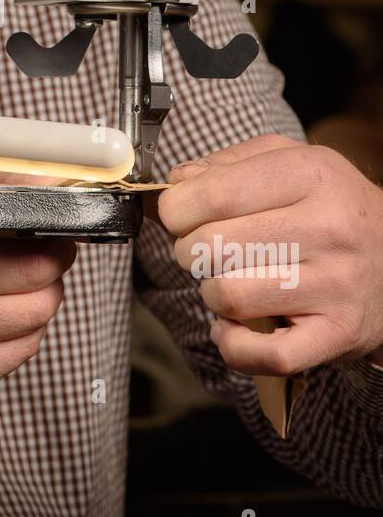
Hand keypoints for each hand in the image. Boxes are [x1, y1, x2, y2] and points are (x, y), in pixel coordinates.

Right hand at [0, 171, 74, 401]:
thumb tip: (50, 185)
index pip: (25, 253)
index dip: (50, 239)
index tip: (54, 232)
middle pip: (40, 290)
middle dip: (50, 268)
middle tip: (42, 256)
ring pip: (37, 322)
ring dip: (39, 299)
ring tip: (14, 285)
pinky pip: (23, 352)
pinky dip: (22, 331)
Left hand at [157, 135, 382, 376]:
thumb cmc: (329, 208)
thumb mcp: (289, 163)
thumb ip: (227, 164)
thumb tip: (176, 185)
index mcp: (313, 174)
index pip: (214, 193)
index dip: (176, 208)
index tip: (177, 214)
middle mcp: (330, 227)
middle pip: (212, 245)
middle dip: (189, 250)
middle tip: (205, 250)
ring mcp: (337, 284)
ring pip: (229, 296)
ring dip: (212, 293)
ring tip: (230, 281)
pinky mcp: (339, 333)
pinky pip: (265, 354)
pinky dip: (234, 345)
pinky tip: (234, 326)